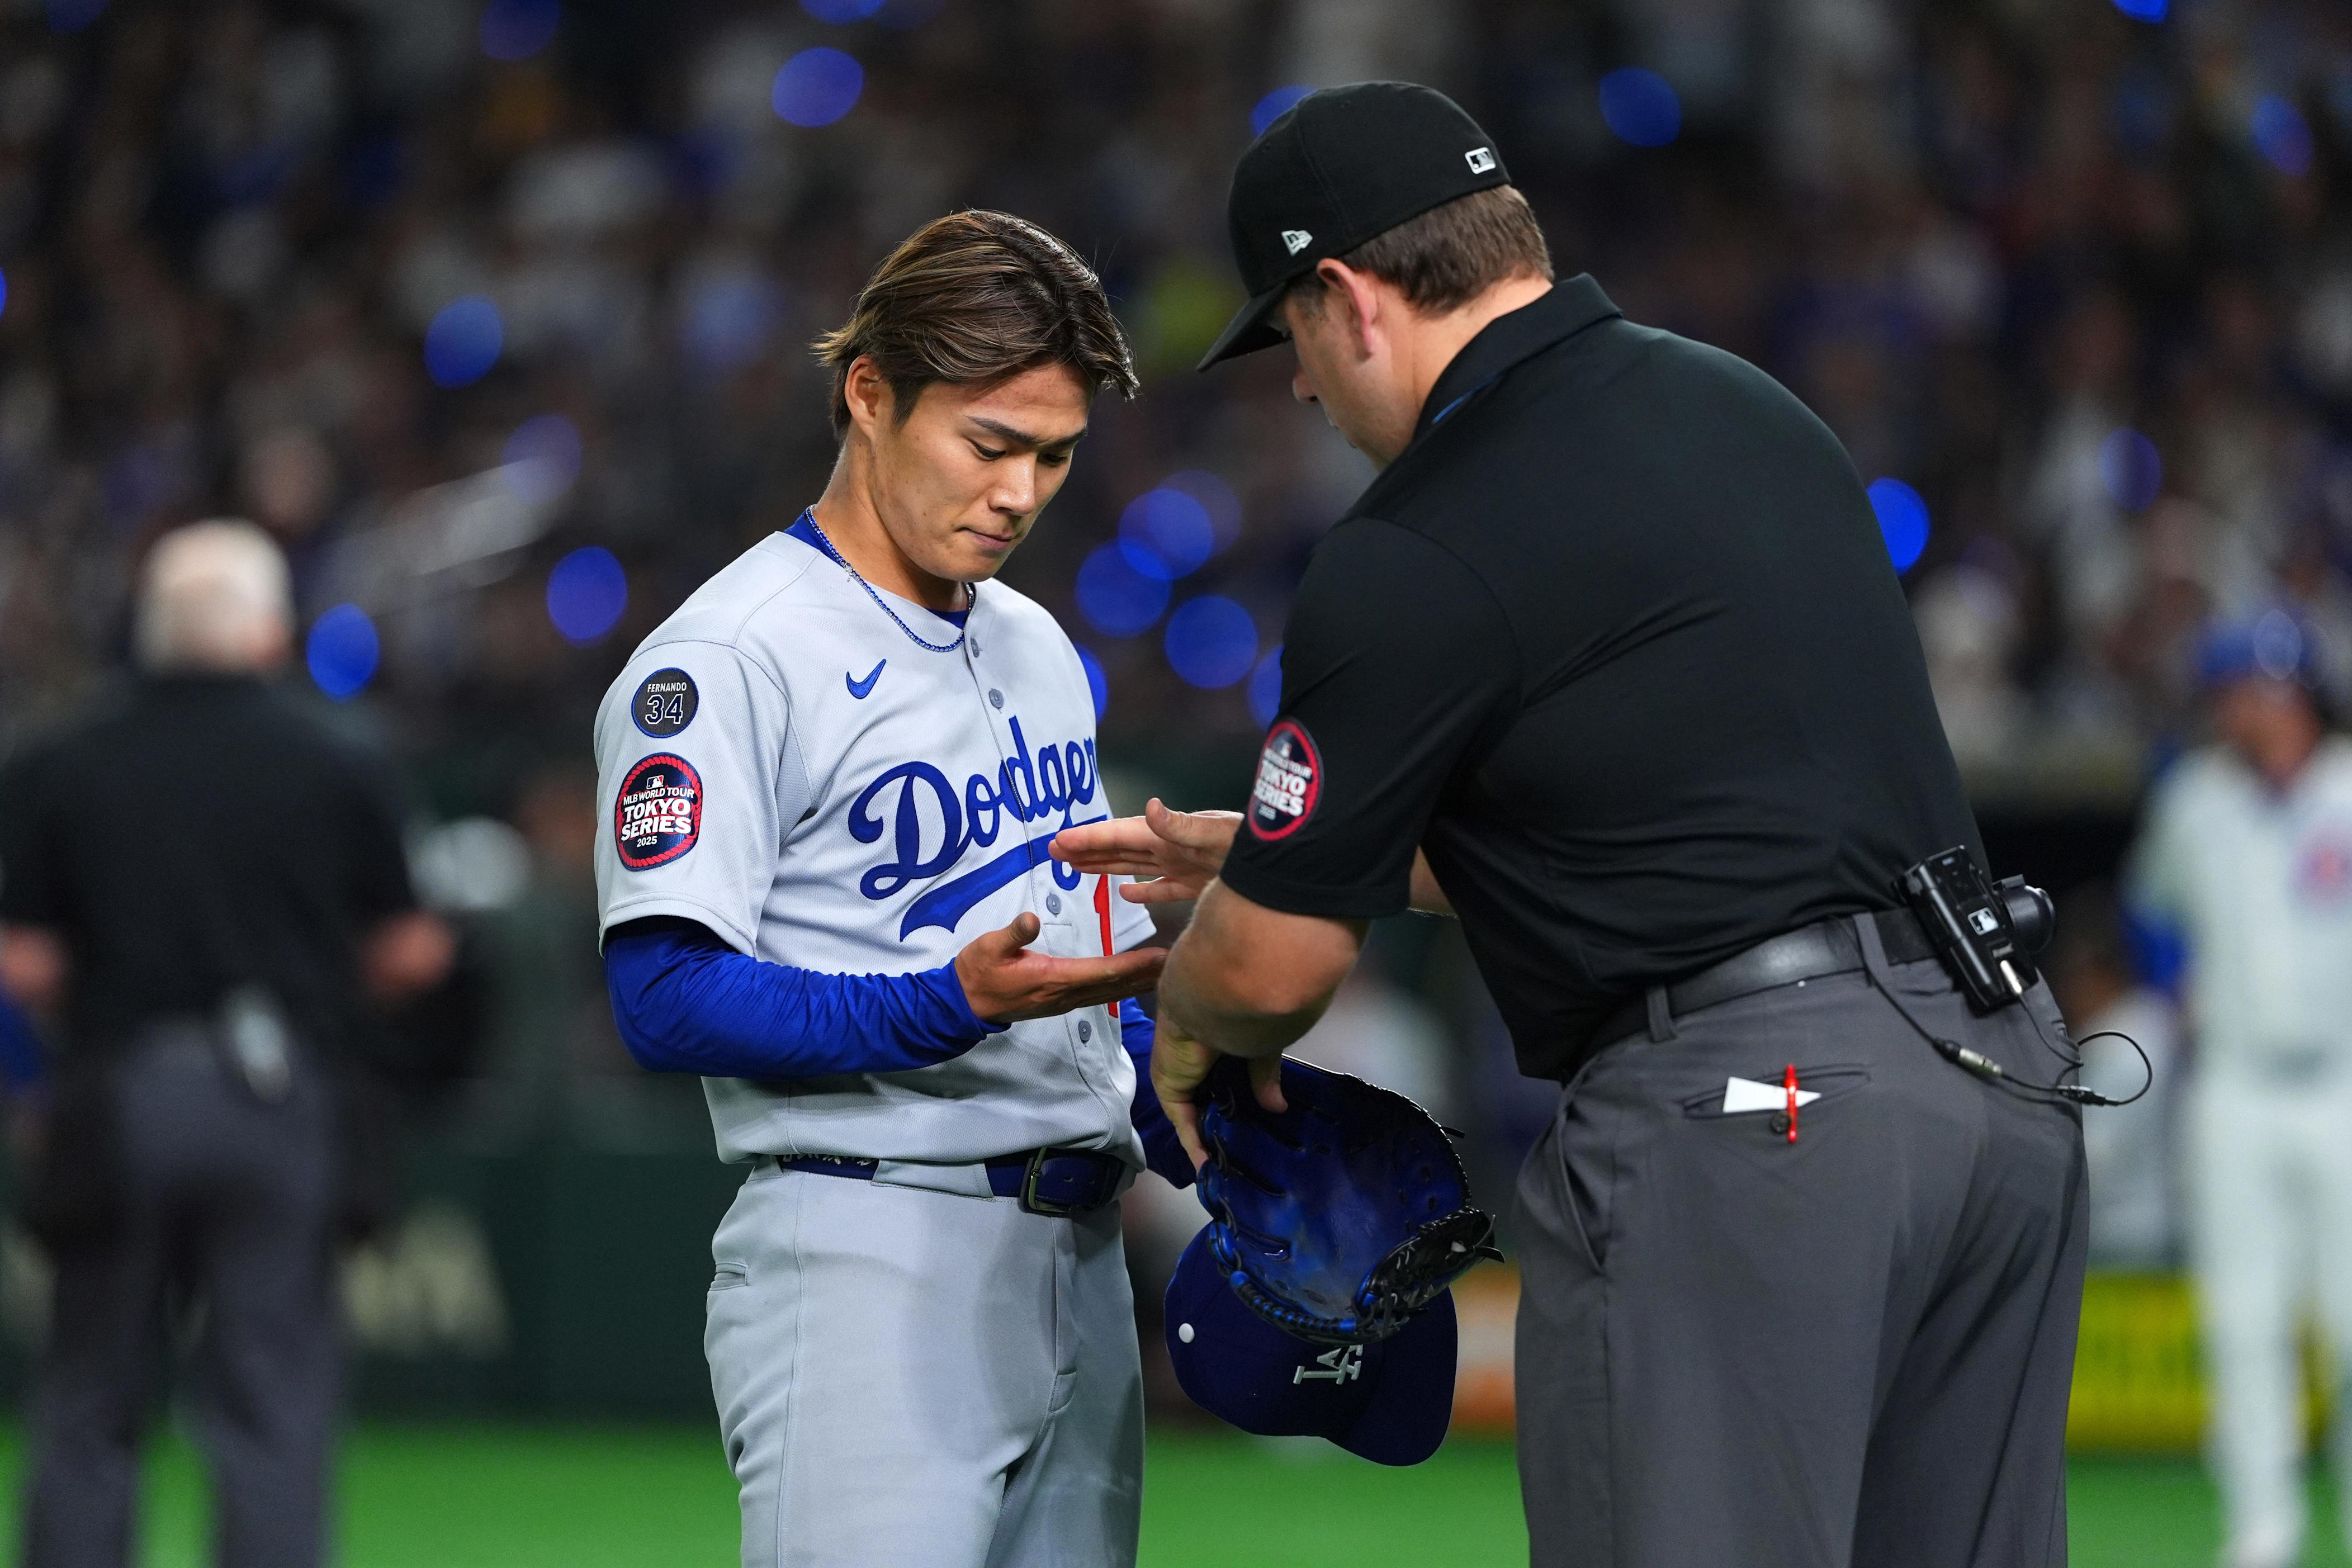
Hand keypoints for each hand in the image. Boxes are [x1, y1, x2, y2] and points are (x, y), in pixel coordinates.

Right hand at [956, 912, 1165, 1024]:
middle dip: (1147, 974)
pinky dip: (1122, 987)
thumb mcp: (987, 947)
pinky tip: (1134, 981)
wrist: (964, 1003)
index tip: (1159, 956)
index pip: (1101, 971)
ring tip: (1166, 971)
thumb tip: (1031, 918)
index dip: (1132, 964)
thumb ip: (1012, 934)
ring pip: (1110, 993)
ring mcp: (1064, 1000)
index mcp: (1052, 978)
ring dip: (1138, 982)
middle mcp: (1065, 993)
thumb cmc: (977, 972)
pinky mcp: (1061, 1001)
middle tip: (1179, 963)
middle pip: (1115, 985)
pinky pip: (1100, 994)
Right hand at [1049, 800, 1241, 904]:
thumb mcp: (1220, 834)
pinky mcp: (1199, 884)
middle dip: (1088, 850)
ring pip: (1136, 866)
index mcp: (1171, 834)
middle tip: (1054, 852)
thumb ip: (1184, 825)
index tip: (1059, 841)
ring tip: (1077, 867)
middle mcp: (1173, 847)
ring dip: (1106, 867)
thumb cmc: (1257, 845)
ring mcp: (1185, 865)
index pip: (1121, 835)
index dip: (1089, 838)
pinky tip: (1128, 894)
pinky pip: (1164, 888)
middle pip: (1121, 849)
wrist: (1289, 867)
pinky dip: (1145, 892)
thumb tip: (1150, 808)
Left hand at [1150, 1016, 1284, 1169]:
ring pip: (1194, 1111)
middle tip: (1240, 1148)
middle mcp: (1195, 1057)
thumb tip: (1278, 1107)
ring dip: (1207, 1135)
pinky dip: (1194, 1143)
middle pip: (1207, 1097)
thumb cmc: (1242, 1011)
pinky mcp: (1169, 1086)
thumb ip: (1265, 1076)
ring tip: (1225, 1163)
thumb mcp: (1261, 1047)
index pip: (1223, 1076)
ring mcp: (1180, 1072)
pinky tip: (1207, 1165)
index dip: (1235, 1097)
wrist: (1213, 995)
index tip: (1250, 1120)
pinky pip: (1182, 1120)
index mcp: (1217, 1041)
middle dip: (1221, 1120)